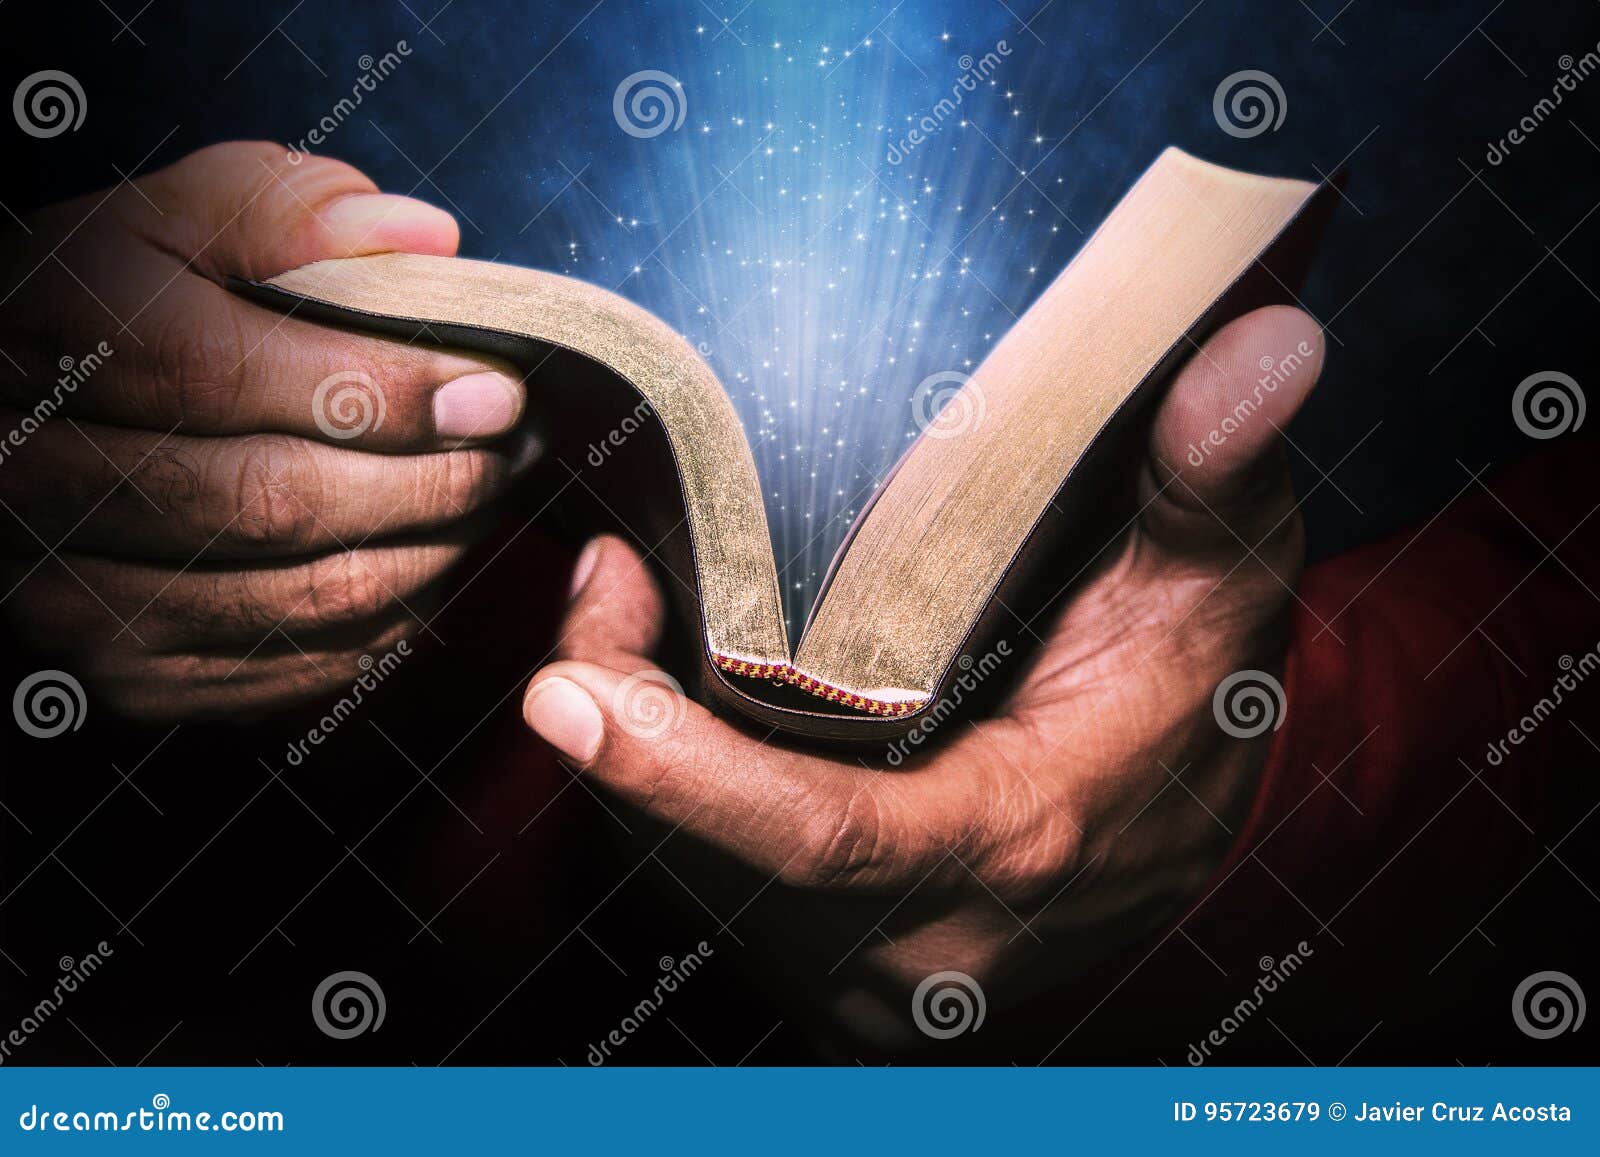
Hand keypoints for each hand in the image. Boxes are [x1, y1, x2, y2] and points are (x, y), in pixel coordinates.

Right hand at [0, 142, 532, 720]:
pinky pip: (296, 666)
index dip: (383, 392)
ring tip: (483, 497)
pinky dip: (386, 619)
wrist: (23, 430)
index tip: (494, 390)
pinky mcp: (133, 677)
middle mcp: (41, 484)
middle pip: (275, 501)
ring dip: (428, 551)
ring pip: (300, 594)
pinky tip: (423, 560)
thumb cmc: (112, 314)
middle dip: (430, 479)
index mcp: (54, 345)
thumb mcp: (173, 222)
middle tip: (511, 448)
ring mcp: (81, 598)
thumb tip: (419, 239)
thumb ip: (285, 210)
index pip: (230, 379)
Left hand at [520, 305, 1324, 1049]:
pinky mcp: (829, 961)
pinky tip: (654, 689)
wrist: (1186, 840)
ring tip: (618, 608)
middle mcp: (921, 943)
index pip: (821, 843)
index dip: (683, 776)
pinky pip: (701, 882)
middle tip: (600, 580)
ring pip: (688, 875)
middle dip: (626, 722)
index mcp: (1012, 847)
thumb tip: (1263, 345)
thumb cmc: (1193, 703)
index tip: (566, 690)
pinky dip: (659, 784)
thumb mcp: (1214, 589)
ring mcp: (866, 970)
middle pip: (711, 856)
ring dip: (631, 747)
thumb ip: (1214, 476)